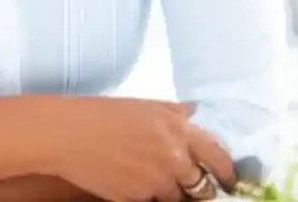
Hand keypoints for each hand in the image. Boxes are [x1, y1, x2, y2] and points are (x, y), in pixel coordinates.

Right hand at [39, 97, 234, 201]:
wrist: (67, 135)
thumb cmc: (102, 115)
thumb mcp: (144, 106)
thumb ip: (175, 113)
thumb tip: (195, 113)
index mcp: (177, 129)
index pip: (218, 156)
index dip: (227, 172)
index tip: (229, 180)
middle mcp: (173, 157)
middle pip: (201, 186)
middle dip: (200, 190)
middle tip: (193, 188)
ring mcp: (156, 182)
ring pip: (177, 199)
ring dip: (172, 195)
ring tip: (155, 183)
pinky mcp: (137, 199)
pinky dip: (148, 198)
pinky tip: (134, 185)